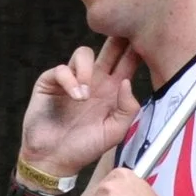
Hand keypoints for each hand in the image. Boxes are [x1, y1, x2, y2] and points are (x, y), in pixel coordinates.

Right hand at [20, 36, 139, 177]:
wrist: (53, 160)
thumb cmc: (83, 148)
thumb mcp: (114, 132)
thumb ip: (128, 108)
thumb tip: (126, 82)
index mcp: (112, 91)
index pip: (127, 63)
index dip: (134, 51)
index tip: (144, 42)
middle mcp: (94, 81)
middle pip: (108, 49)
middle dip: (116, 40)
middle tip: (121, 35)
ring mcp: (73, 80)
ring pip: (83, 53)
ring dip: (87, 69)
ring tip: (86, 95)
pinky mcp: (51, 82)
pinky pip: (62, 69)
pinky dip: (69, 81)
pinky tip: (75, 97)